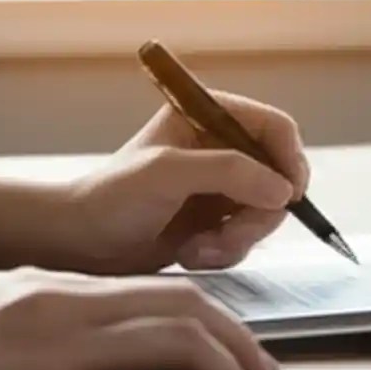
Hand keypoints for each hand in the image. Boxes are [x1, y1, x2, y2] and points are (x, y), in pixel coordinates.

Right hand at [0, 268, 276, 369]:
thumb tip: (108, 328)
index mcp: (59, 285)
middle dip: (241, 341)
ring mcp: (65, 351)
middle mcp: (71, 306)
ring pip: (182, 346)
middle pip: (188, 307)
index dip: (216, 318)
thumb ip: (58, 313)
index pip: (162, 290)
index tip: (240, 346)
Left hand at [64, 91, 309, 273]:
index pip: (275, 128)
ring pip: (268, 212)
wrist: (80, 244)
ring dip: (240, 237)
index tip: (288, 195)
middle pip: (279, 176)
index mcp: (209, 116)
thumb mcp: (168, 173)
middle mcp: (222, 147)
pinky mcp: (219, 219)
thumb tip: (283, 191)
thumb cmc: (111, 197)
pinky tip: (192, 252)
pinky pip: (249, 236)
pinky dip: (227, 250)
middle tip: (232, 235)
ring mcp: (223, 185)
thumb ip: (229, 172)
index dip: (290, 160)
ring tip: (202, 248)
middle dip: (259, 213)